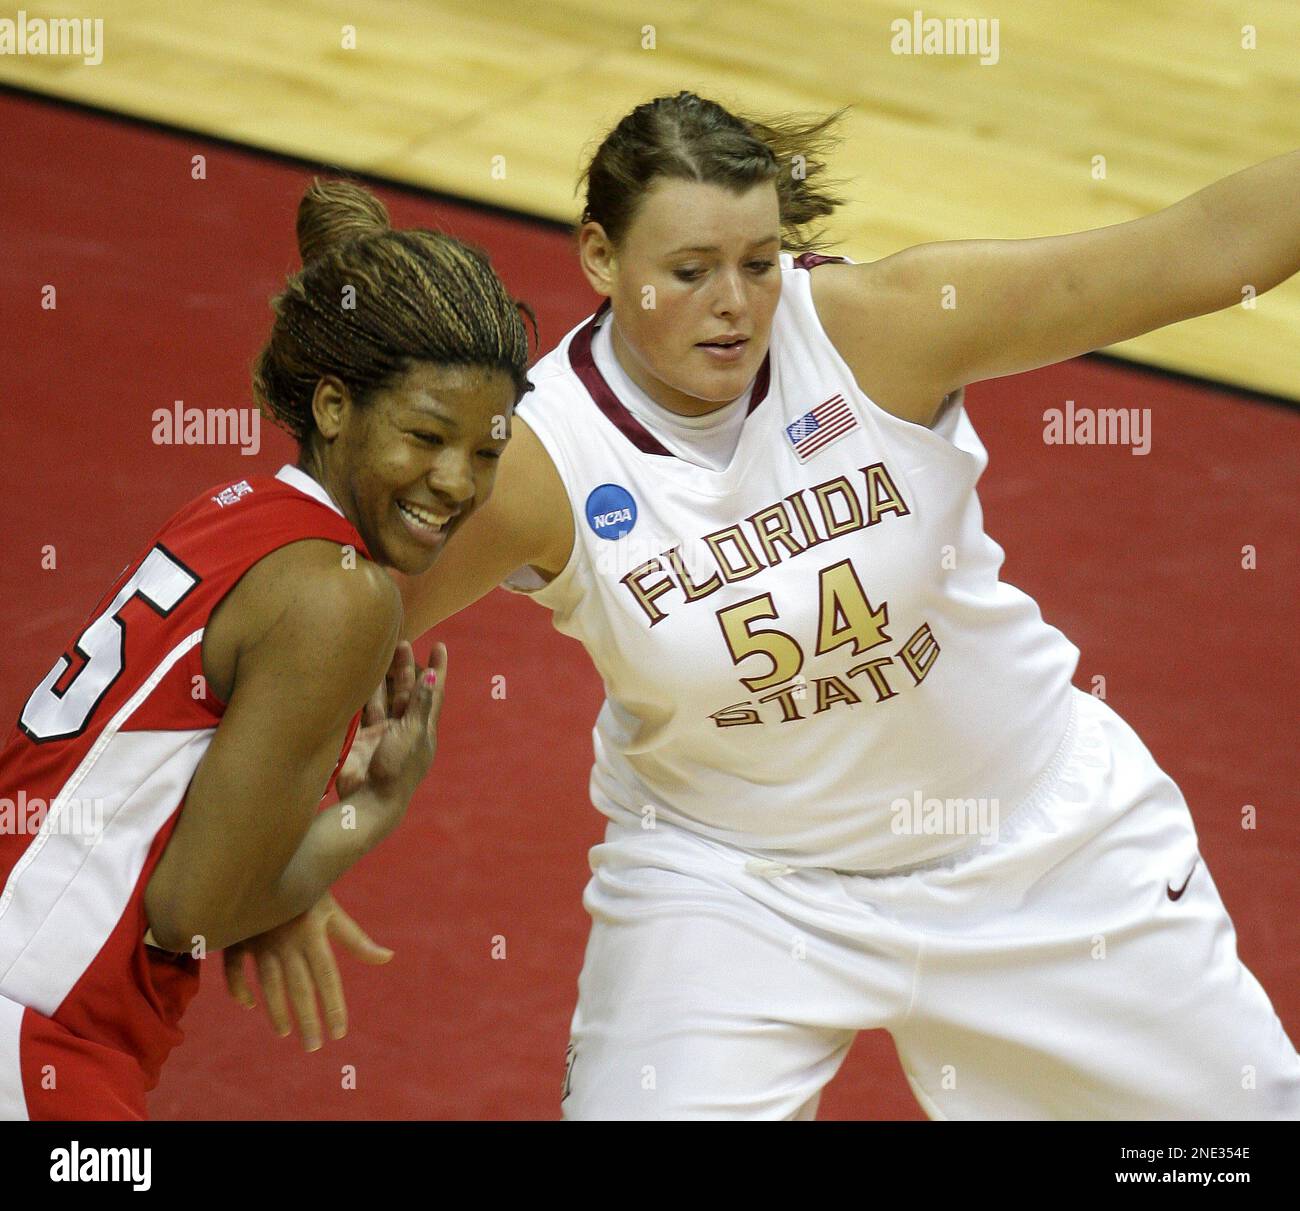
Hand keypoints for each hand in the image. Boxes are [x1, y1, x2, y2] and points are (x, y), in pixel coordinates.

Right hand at [223, 892, 391, 1051]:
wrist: (274, 859)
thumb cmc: (310, 889)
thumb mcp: (334, 912)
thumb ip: (357, 940)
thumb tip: (388, 958)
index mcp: (314, 933)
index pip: (328, 978)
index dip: (334, 1007)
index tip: (340, 1033)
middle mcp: (288, 940)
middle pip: (300, 988)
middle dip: (308, 1020)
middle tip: (315, 1046)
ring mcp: (260, 939)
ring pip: (268, 984)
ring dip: (277, 1011)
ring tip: (287, 1032)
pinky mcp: (238, 936)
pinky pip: (234, 968)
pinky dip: (239, 988)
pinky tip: (249, 1004)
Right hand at [337, 642, 446, 805]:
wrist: (369, 802)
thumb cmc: (398, 770)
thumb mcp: (414, 734)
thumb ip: (421, 705)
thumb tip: (432, 676)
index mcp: (423, 730)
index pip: (433, 693)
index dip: (437, 669)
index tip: (439, 647)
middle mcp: (403, 729)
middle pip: (407, 691)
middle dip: (405, 667)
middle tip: (402, 642)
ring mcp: (381, 734)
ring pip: (383, 697)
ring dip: (382, 676)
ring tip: (380, 651)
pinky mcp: (360, 739)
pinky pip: (361, 710)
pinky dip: (361, 693)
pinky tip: (359, 675)